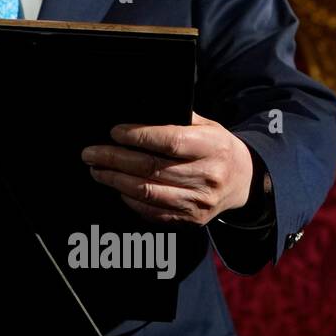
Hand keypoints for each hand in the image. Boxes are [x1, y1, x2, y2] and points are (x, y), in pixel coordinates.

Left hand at [80, 112, 252, 225]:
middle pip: (151, 168)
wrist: (244, 182)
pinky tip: (117, 187)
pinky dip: (129, 199)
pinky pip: (152, 212)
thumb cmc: (217, 148)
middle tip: (90, 153)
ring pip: (147, 192)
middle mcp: (207, 176)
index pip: (169, 142)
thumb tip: (137, 114)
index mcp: (213, 147)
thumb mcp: (208, 126)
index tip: (114, 132)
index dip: (138, 137)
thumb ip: (178, 119)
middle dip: (114, 159)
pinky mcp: (191, 220)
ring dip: (115, 180)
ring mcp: (199, 202)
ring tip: (96, 170)